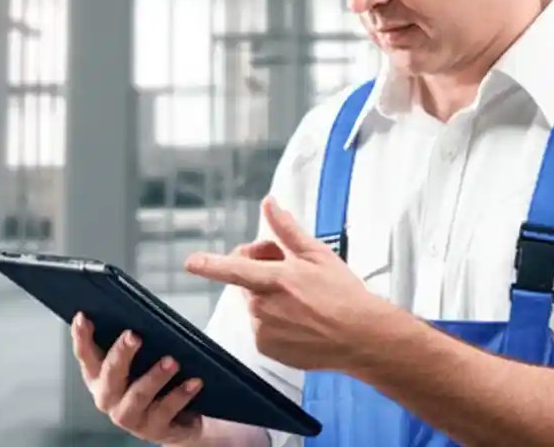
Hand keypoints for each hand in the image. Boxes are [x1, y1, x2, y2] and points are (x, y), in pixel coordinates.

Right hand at [70, 312, 202, 444]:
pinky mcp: (154, 429)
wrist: (179, 419)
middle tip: (134, 335)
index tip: (83, 316)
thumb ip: (133, 340)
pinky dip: (181, 394)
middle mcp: (108, 398)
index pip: (85, 355)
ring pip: (138, 395)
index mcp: (99, 376)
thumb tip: (139, 310)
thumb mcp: (141, 359)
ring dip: (155, 376)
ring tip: (172, 361)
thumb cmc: (154, 380)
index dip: (81, 337)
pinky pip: (167, 410)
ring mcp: (130, 416)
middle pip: (110, 375)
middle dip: (121, 354)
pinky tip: (195, 381)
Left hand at [184, 197, 395, 371]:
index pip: (234, 269)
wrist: (361, 337)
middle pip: (245, 282)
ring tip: (301, 299)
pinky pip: (261, 327)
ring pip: (254, 305)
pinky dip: (274, 321)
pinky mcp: (267, 349)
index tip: (191, 262)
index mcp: (276, 280)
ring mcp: (264, 331)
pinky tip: (299, 319)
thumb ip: (286, 229)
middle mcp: (264, 307)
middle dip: (260, 271)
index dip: (210, 264)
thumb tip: (269, 203)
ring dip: (268, 297)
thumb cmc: (344, 294)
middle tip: (289, 269)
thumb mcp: (317, 254)